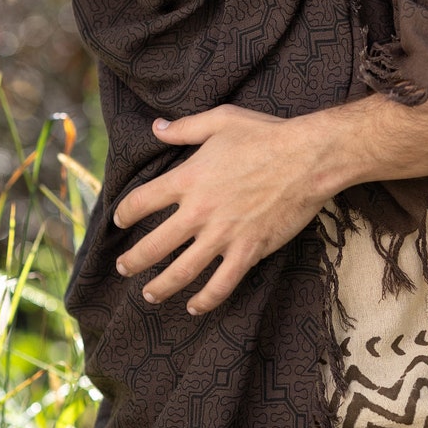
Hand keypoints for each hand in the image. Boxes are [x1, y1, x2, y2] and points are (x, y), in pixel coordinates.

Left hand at [113, 104, 329, 314]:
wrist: (308, 159)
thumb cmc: (266, 135)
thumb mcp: (221, 120)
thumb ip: (185, 128)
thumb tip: (157, 127)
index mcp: (188, 178)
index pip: (141, 201)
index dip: (125, 213)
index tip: (119, 221)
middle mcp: (199, 211)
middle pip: (154, 245)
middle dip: (133, 260)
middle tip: (123, 268)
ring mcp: (223, 235)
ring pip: (182, 272)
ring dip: (161, 286)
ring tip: (149, 294)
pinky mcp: (248, 251)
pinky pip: (221, 285)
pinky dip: (206, 300)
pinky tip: (194, 307)